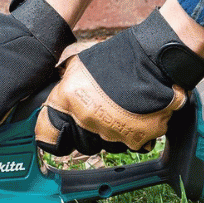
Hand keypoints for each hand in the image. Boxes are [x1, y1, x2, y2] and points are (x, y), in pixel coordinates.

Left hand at [35, 9, 203, 155]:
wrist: (156, 58)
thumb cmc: (119, 57)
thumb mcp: (80, 67)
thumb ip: (66, 88)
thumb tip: (58, 100)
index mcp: (67, 100)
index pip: (47, 135)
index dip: (54, 135)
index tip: (59, 134)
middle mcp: (86, 120)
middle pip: (82, 144)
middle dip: (89, 133)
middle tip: (102, 113)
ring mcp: (111, 132)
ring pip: (106, 145)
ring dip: (112, 133)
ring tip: (122, 110)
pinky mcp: (135, 139)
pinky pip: (129, 144)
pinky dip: (134, 135)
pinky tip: (137, 116)